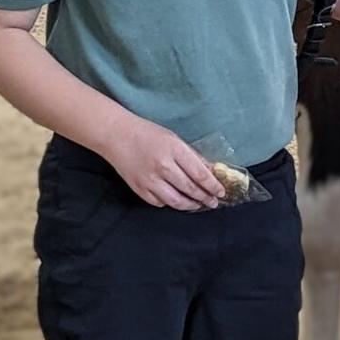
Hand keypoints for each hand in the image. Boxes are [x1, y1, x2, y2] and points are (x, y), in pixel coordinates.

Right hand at [102, 119, 226, 210]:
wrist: (117, 136)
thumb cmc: (149, 134)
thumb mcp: (175, 139)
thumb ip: (193, 156)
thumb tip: (212, 170)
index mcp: (175, 151)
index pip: (200, 174)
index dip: (213, 185)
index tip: (221, 191)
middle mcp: (163, 167)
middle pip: (190, 189)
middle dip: (205, 198)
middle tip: (214, 202)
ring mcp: (150, 180)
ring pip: (176, 201)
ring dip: (190, 205)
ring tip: (199, 205)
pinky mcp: (139, 189)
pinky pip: (160, 202)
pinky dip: (171, 203)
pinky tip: (178, 201)